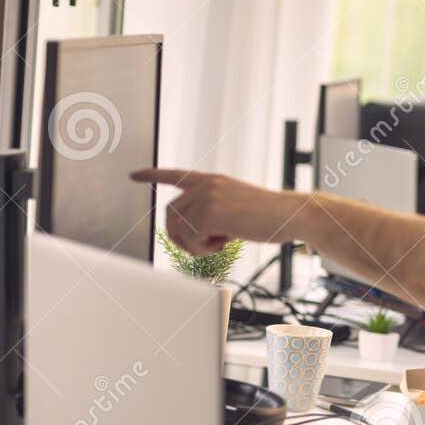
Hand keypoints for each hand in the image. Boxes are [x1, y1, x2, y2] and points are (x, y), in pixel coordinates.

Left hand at [130, 168, 294, 254]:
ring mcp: (207, 197)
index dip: (152, 175)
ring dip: (193, 245)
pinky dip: (204, 249)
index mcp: (212, 180)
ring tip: (218, 245)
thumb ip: (212, 210)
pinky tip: (225, 244)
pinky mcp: (211, 212)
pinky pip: (191, 238)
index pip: (175, 174)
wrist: (291, 214)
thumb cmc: (270, 216)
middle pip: (170, 214)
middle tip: (205, 247)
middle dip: (180, 236)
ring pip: (178, 228)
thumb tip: (189, 232)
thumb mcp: (237, 207)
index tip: (133, 175)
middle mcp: (205, 185)